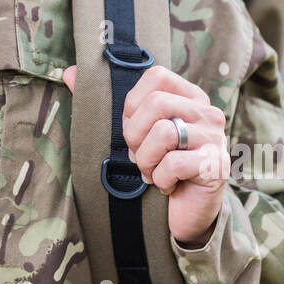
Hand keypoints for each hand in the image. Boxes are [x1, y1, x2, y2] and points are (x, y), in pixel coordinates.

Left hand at [62, 64, 228, 246]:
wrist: (184, 211)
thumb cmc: (156, 164)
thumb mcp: (133, 131)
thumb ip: (102, 101)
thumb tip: (68, 72)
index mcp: (189, 96)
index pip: (156, 76)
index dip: (133, 103)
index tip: (133, 127)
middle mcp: (207, 111)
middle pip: (157, 104)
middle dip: (135, 136)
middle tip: (139, 156)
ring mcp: (216, 138)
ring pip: (163, 133)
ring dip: (146, 160)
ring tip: (152, 172)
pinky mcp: (216, 165)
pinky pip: (173, 164)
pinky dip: (160, 179)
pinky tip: (167, 185)